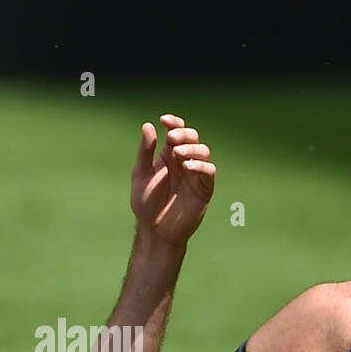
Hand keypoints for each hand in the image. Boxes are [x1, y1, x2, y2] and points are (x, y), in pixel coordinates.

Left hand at [130, 113, 215, 245]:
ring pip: (203, 151)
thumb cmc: (146, 204)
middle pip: (192, 137)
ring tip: (178, 154)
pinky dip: (200, 166)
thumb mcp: (141, 175)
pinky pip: (209, 172)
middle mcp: (183, 161)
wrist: (155, 230)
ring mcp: (195, 174)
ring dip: (192, 148)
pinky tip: (187, 167)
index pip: (176, 131)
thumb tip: (148, 125)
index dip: (173, 122)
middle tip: (171, 139)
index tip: (164, 120)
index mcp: (168, 156)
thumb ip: (145, 152)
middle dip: (183, 133)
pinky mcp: (204, 188)